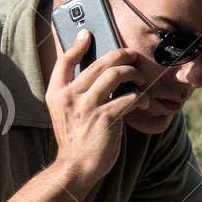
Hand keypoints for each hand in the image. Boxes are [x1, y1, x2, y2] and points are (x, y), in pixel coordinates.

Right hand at [46, 30, 145, 188]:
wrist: (75, 167)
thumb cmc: (76, 139)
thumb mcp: (65, 113)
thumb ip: (75, 93)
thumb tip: (98, 73)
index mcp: (57, 93)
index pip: (64, 61)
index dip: (77, 45)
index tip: (88, 34)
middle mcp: (70, 96)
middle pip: (99, 63)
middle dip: (121, 55)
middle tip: (133, 56)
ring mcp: (87, 106)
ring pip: (115, 75)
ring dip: (133, 74)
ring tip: (142, 80)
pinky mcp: (105, 118)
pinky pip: (128, 99)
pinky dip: (140, 98)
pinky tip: (144, 102)